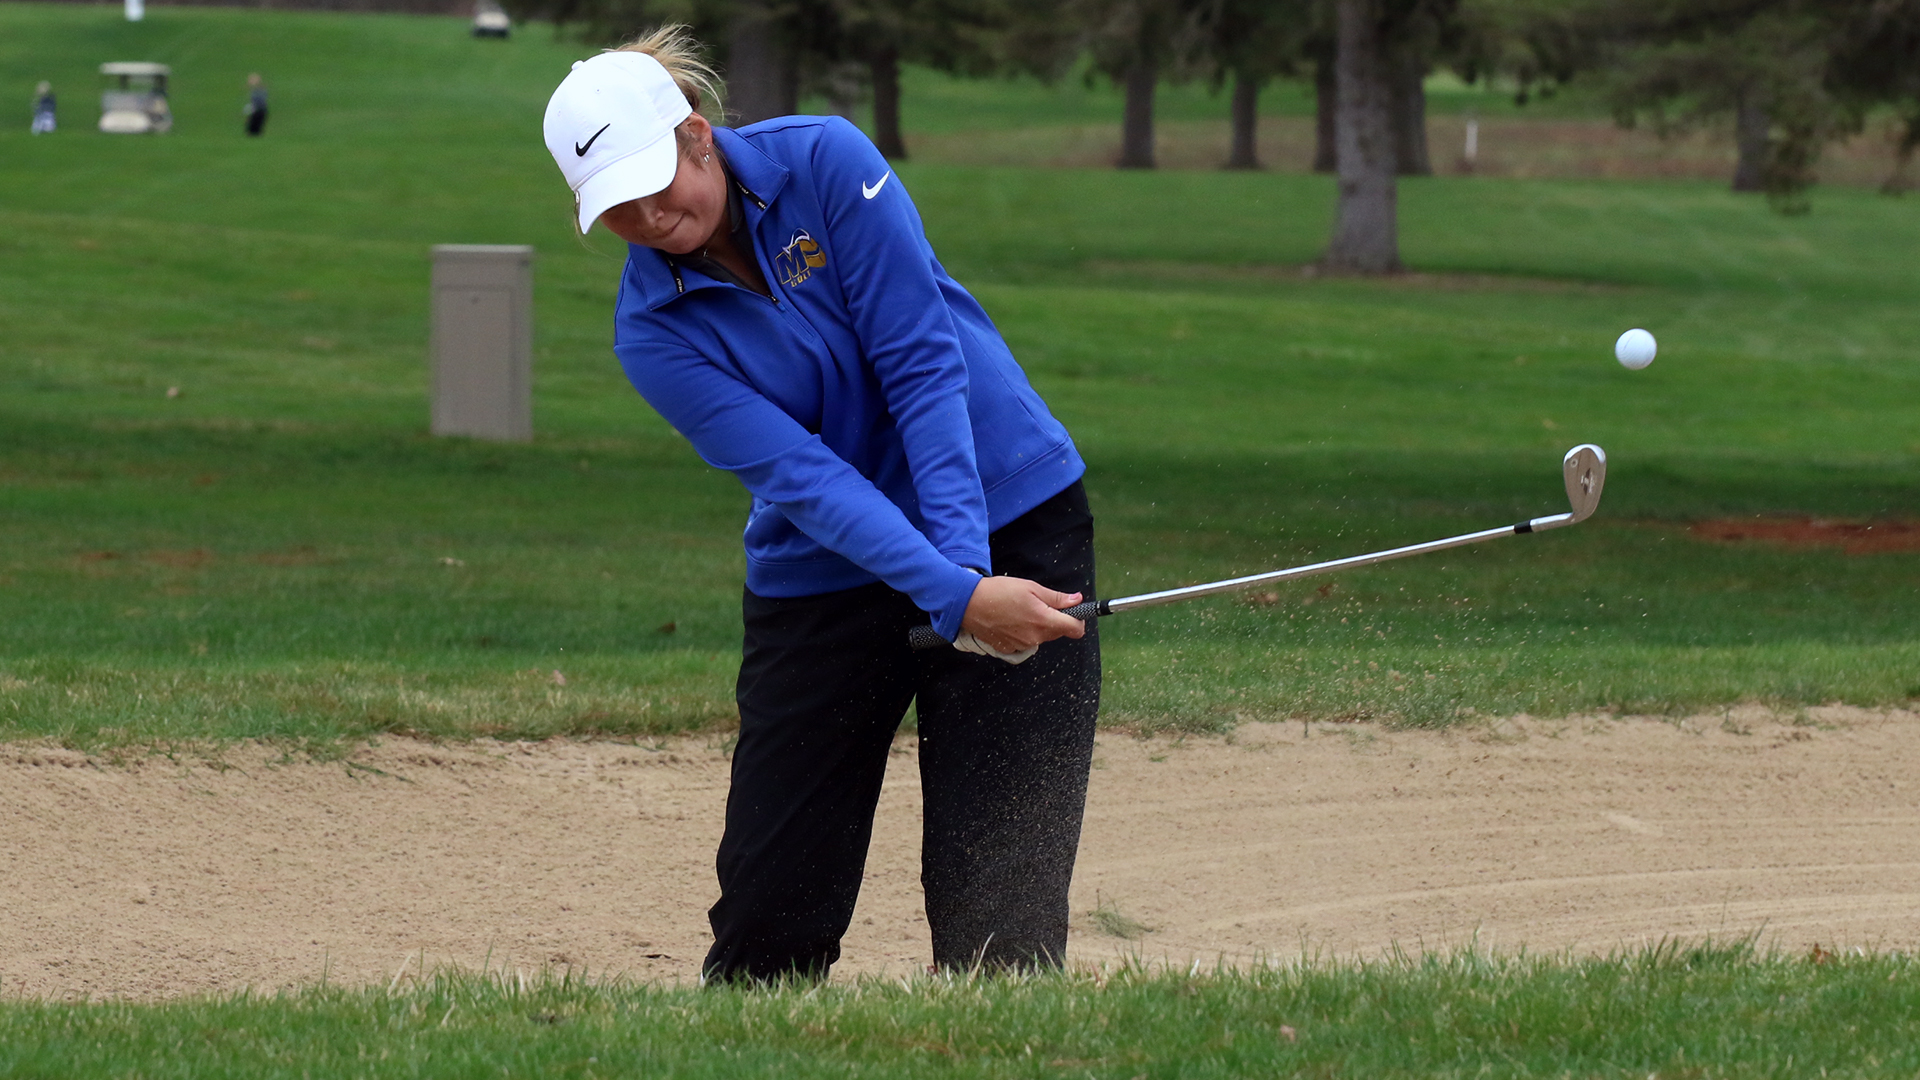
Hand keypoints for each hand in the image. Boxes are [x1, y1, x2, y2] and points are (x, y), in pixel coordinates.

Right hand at [959, 576, 1085, 655]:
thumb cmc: (999, 592)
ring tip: (1020, 610)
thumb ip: (1056, 598)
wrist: (969, 604)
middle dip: (1055, 619)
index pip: (1075, 629)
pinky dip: (1023, 632)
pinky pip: (1025, 642)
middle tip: (1040, 603)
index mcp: (1044, 621)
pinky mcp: (1009, 649)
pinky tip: (1011, 620)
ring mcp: (1022, 645)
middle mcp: (1035, 637)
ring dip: (1038, 626)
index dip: (1078, 619)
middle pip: (1057, 632)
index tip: (1073, 611)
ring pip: (1041, 637)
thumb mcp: (1031, 588)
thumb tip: (1077, 600)